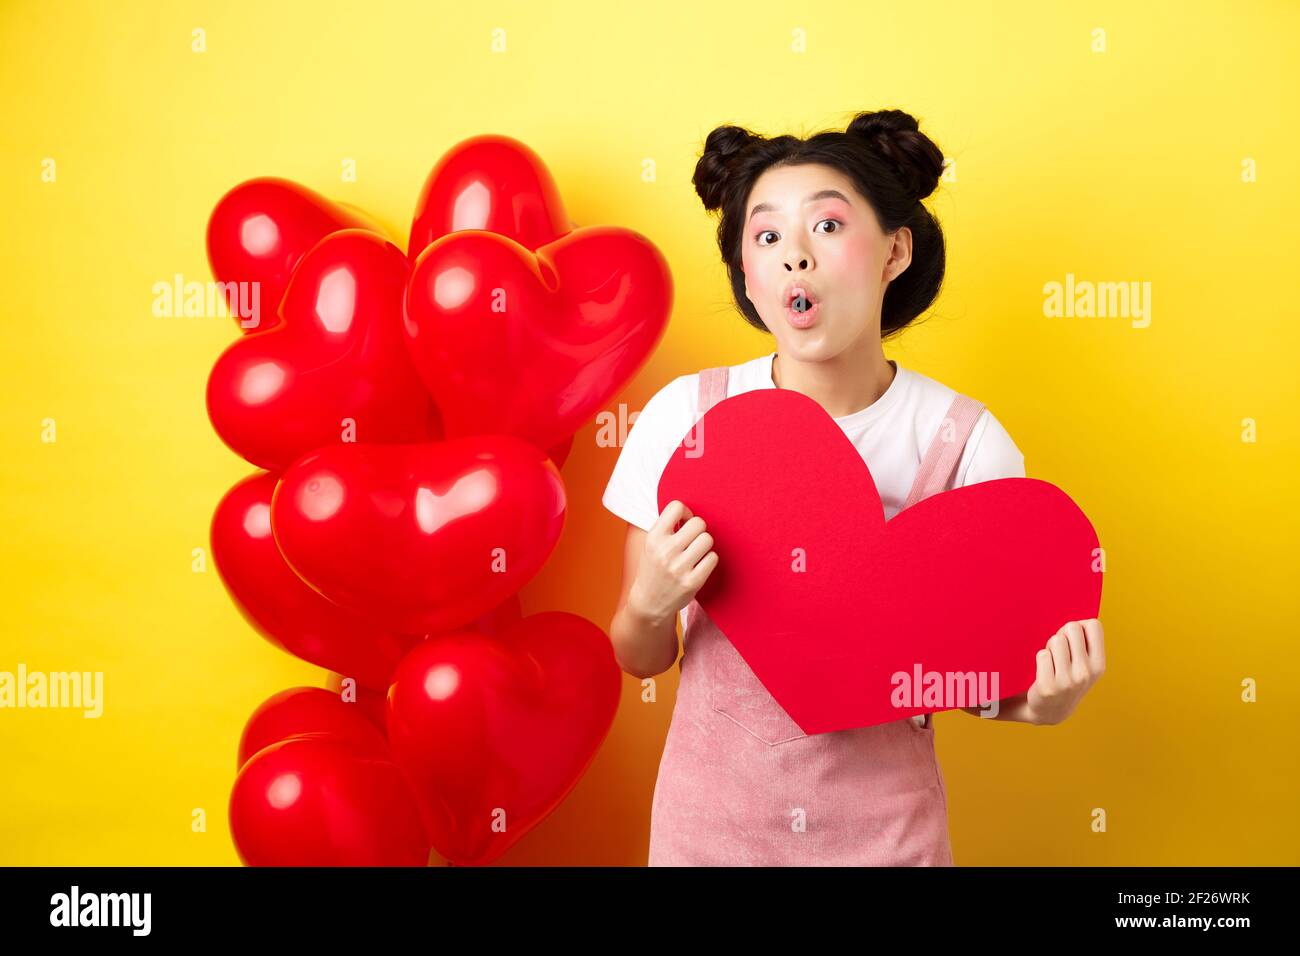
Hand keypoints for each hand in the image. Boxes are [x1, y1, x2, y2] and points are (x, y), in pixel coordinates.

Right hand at [627, 500, 717, 625]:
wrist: (648, 602)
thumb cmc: (654, 567)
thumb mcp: (651, 544)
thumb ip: (667, 526)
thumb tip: (691, 510)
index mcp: (653, 538)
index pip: (676, 507)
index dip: (685, 512)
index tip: (684, 522)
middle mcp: (665, 551)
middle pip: (698, 523)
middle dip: (698, 530)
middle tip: (692, 540)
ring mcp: (679, 568)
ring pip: (707, 539)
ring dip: (704, 545)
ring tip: (695, 553)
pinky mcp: (692, 582)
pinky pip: (713, 558)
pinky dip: (709, 560)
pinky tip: (699, 565)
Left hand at [1023, 619, 1105, 724]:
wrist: (1049, 711)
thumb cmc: (1066, 678)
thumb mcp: (1085, 664)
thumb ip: (1085, 641)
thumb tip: (1076, 617)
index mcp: (1099, 665)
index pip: (1093, 625)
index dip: (1079, 627)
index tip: (1073, 641)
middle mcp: (1086, 673)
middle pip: (1072, 628)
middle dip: (1062, 634)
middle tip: (1059, 652)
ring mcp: (1068, 681)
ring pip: (1056, 640)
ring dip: (1049, 648)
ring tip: (1051, 663)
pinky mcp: (1048, 687)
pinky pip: (1042, 654)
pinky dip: (1040, 659)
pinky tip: (1042, 673)